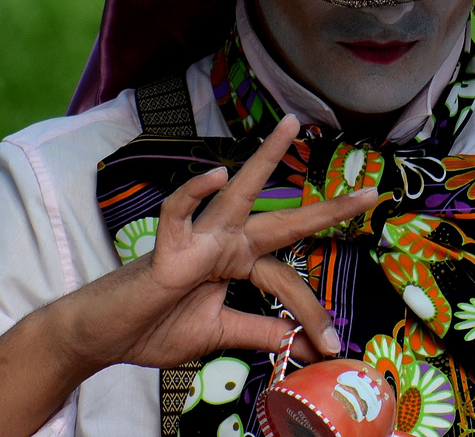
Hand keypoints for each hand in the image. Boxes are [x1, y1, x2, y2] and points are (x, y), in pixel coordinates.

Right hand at [0, 115, 377, 436]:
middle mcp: (222, 245)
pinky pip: (180, 212)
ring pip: (237, 193)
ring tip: (291, 127)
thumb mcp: (216, 335)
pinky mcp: (166, 249)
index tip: (331, 346)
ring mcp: (196, 242)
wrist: (104, 339)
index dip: (311, 313)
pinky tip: (215, 174)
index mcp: (235, 266)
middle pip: (281, 221)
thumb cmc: (152, 329)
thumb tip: (300, 344)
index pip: (286, 279)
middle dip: (325, 210)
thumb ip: (257, 331)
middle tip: (370, 194)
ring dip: (265, 158)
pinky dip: (195, 192)